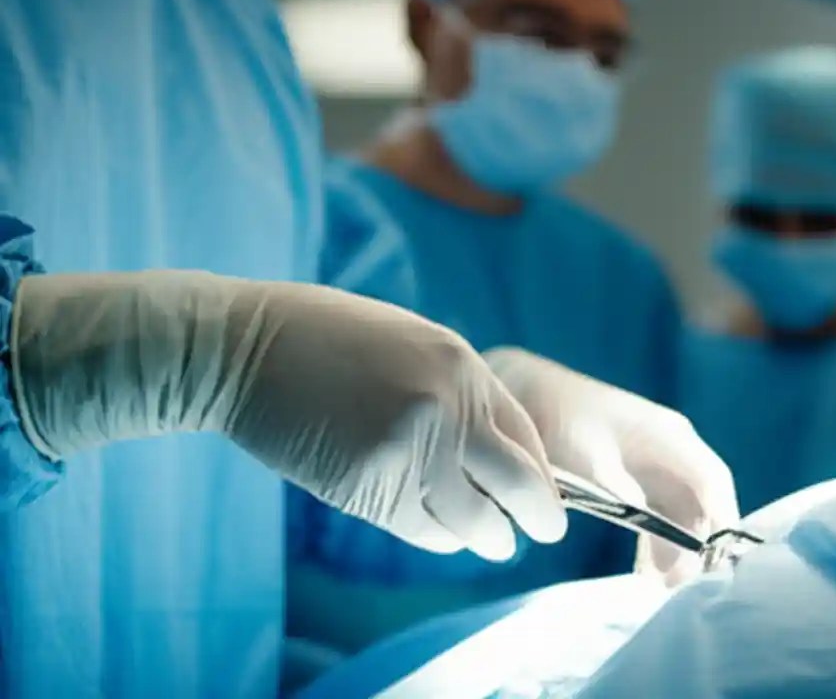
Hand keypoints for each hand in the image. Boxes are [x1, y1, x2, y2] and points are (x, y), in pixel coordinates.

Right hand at [11, 271, 566, 560]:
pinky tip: (449, 536)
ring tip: (493, 541)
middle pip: (516, 484)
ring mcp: (406, 451)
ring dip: (487, 537)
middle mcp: (445, 409)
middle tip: (543, 533)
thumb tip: (498, 446)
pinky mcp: (366, 487)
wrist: (242, 347)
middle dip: (536, 517)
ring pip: (470, 518)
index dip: (542, 474)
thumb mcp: (411, 343)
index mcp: (460, 366)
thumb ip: (457, 389)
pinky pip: (422, 528)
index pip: (525, 435)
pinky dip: (441, 537)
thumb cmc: (325, 339)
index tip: (549, 495)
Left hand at [483, 347, 739, 584]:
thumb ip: (625, 494)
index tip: (714, 561)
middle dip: (697, 546)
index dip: (722, 522)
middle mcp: (673, 450)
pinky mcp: (635, 478)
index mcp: (671, 436)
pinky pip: (659, 515)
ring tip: (660, 586)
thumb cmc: (561, 421)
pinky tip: (645, 571)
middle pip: (702, 503)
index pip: (713, 482)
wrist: (526, 396)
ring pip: (682, 514)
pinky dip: (657, 542)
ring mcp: (655, 464)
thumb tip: (655, 529)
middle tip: (678, 586)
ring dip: (677, 549)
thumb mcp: (592, 461)